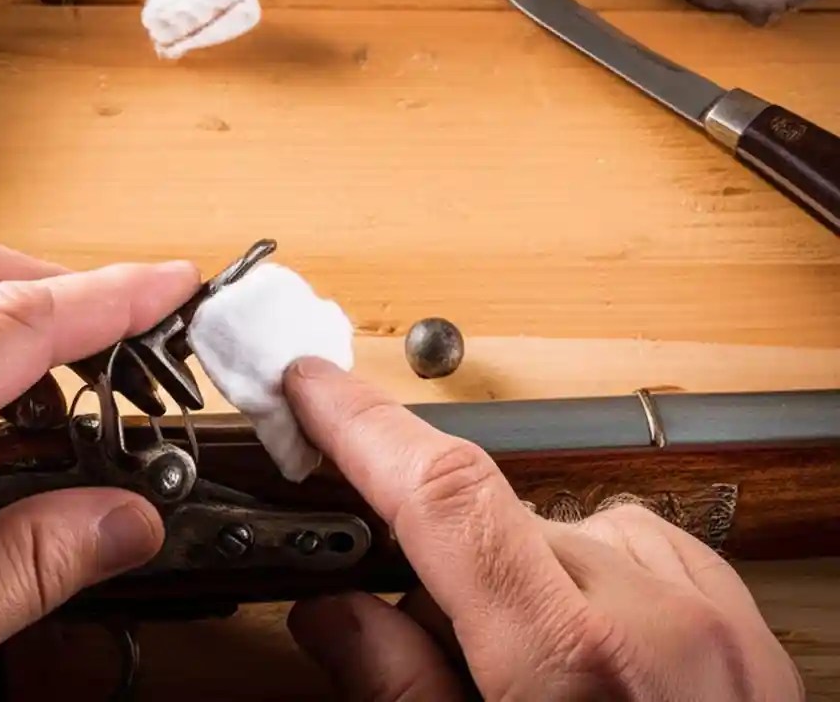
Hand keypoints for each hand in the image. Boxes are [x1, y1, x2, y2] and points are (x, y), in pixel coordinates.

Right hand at [281, 358, 802, 700]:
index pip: (446, 496)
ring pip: (568, 534)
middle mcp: (656, 619)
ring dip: (524, 579)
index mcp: (572, 665)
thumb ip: (399, 692)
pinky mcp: (746, 624)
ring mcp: (716, 619)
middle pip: (500, 523)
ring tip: (530, 673)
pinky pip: (641, 553)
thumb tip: (330, 616)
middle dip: (444, 560)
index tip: (314, 389)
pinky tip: (592, 653)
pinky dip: (593, 583)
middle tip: (429, 637)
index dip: (365, 426)